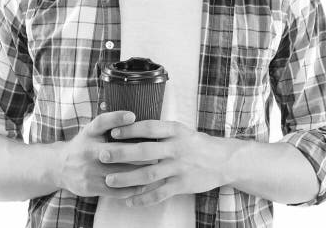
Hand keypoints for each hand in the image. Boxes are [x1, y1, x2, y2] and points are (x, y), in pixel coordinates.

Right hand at [56, 110, 155, 198]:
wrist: (59, 167)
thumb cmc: (84, 145)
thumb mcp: (91, 130)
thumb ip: (109, 122)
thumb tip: (133, 116)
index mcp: (89, 134)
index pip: (101, 122)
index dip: (116, 118)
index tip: (133, 116)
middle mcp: (87, 151)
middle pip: (116, 151)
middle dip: (139, 153)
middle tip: (158, 152)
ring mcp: (89, 171)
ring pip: (118, 173)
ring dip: (139, 173)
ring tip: (157, 171)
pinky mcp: (90, 187)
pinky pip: (115, 190)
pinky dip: (131, 189)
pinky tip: (145, 186)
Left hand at [97, 120, 232, 206]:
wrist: (223, 160)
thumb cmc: (195, 143)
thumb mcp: (180, 130)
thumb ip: (159, 130)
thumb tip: (131, 125)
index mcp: (175, 131)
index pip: (149, 128)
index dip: (129, 130)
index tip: (112, 132)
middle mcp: (176, 148)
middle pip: (144, 151)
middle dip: (121, 153)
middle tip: (102, 155)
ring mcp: (179, 168)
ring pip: (149, 174)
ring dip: (127, 178)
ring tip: (109, 180)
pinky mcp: (182, 185)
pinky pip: (160, 193)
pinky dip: (143, 198)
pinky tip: (129, 200)